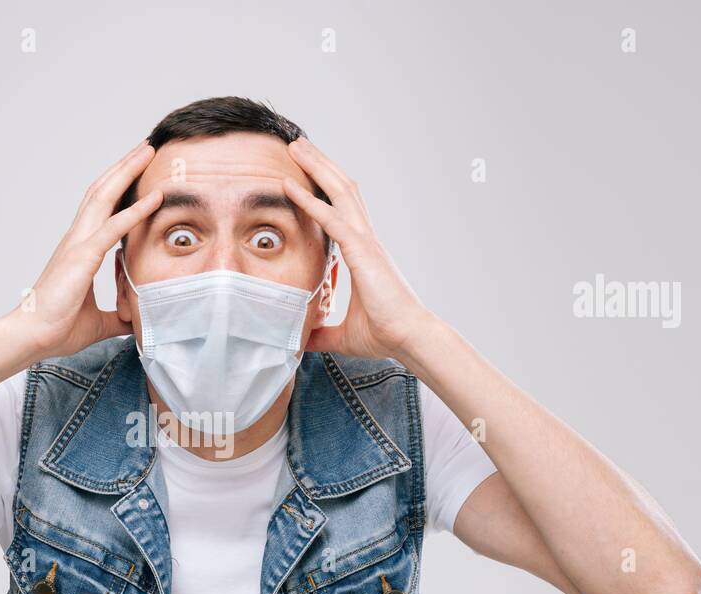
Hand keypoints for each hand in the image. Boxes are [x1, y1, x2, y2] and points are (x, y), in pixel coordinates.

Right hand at [17, 141, 162, 359]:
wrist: (32, 337)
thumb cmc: (57, 328)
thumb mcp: (100, 322)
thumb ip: (118, 316)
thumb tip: (135, 318)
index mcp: (79, 249)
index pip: (102, 208)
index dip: (119, 187)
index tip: (138, 170)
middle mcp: (77, 238)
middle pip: (103, 191)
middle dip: (124, 167)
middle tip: (145, 147)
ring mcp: (78, 244)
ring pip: (105, 196)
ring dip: (128, 172)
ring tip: (147, 152)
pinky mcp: (82, 256)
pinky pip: (114, 227)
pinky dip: (136, 210)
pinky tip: (156, 197)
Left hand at [283, 138, 435, 358]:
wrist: (410, 338)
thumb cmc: (385, 335)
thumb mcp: (343, 335)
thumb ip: (321, 333)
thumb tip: (301, 341)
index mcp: (364, 253)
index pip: (341, 210)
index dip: (324, 189)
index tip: (305, 172)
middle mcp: (367, 240)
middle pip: (342, 189)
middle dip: (320, 165)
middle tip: (298, 146)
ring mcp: (367, 242)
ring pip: (340, 192)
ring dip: (317, 168)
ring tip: (296, 148)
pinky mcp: (363, 251)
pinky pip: (332, 218)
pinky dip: (310, 200)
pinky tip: (290, 186)